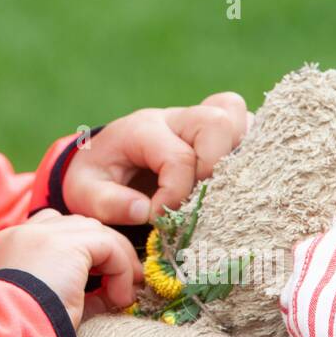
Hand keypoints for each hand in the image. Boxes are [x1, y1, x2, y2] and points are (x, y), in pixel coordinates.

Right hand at [0, 208, 144, 331]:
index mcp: (9, 247)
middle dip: (102, 252)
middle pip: (77, 226)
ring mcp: (43, 234)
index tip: (97, 281)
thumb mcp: (45, 308)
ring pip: (95, 231)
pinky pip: (107, 246)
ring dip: (116, 260)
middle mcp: (23, 233)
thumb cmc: (22, 333)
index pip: (51, 231)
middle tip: (120, 285)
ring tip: (122, 295)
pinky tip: (120, 298)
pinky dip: (121, 269)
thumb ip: (73, 294)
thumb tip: (108, 295)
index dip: (80, 252)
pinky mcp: (66, 245)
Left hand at [62, 93, 250, 225]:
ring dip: (240, 155)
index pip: (177, 156)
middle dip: (217, 163)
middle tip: (202, 199)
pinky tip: (238, 186)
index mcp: (144, 129)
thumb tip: (146, 211)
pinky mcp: (218, 135)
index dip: (175, 194)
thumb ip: (107, 203)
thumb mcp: (84, 192)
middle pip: (217, 119)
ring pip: (240, 118)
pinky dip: (251, 155)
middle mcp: (177, 119)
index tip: (159, 219)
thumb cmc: (97, 177)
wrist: (101, 161)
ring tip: (225, 191)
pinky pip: (249, 132)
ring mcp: (200, 123)